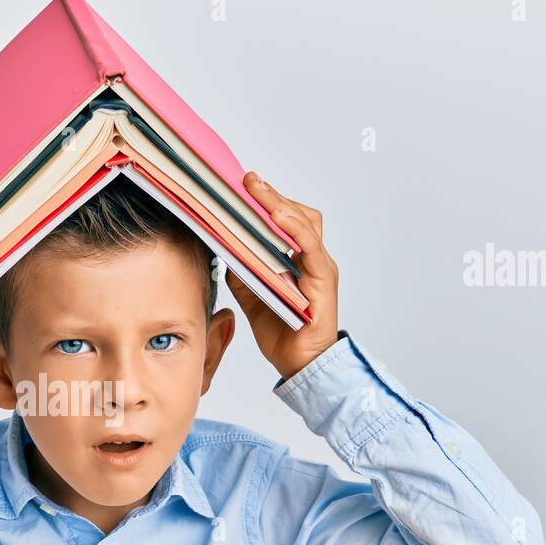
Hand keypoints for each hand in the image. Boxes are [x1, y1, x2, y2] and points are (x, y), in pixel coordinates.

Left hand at [225, 171, 338, 379]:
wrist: (299, 364)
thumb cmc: (282, 332)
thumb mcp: (252, 297)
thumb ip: (242, 274)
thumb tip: (223, 251)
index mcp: (296, 260)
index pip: (285, 220)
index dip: (265, 202)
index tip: (241, 187)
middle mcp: (311, 258)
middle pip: (296, 214)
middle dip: (270, 195)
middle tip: (246, 181)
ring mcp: (319, 267)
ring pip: (304, 223)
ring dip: (280, 204)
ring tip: (258, 190)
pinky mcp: (322, 280)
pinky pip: (310, 247)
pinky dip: (293, 228)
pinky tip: (277, 216)